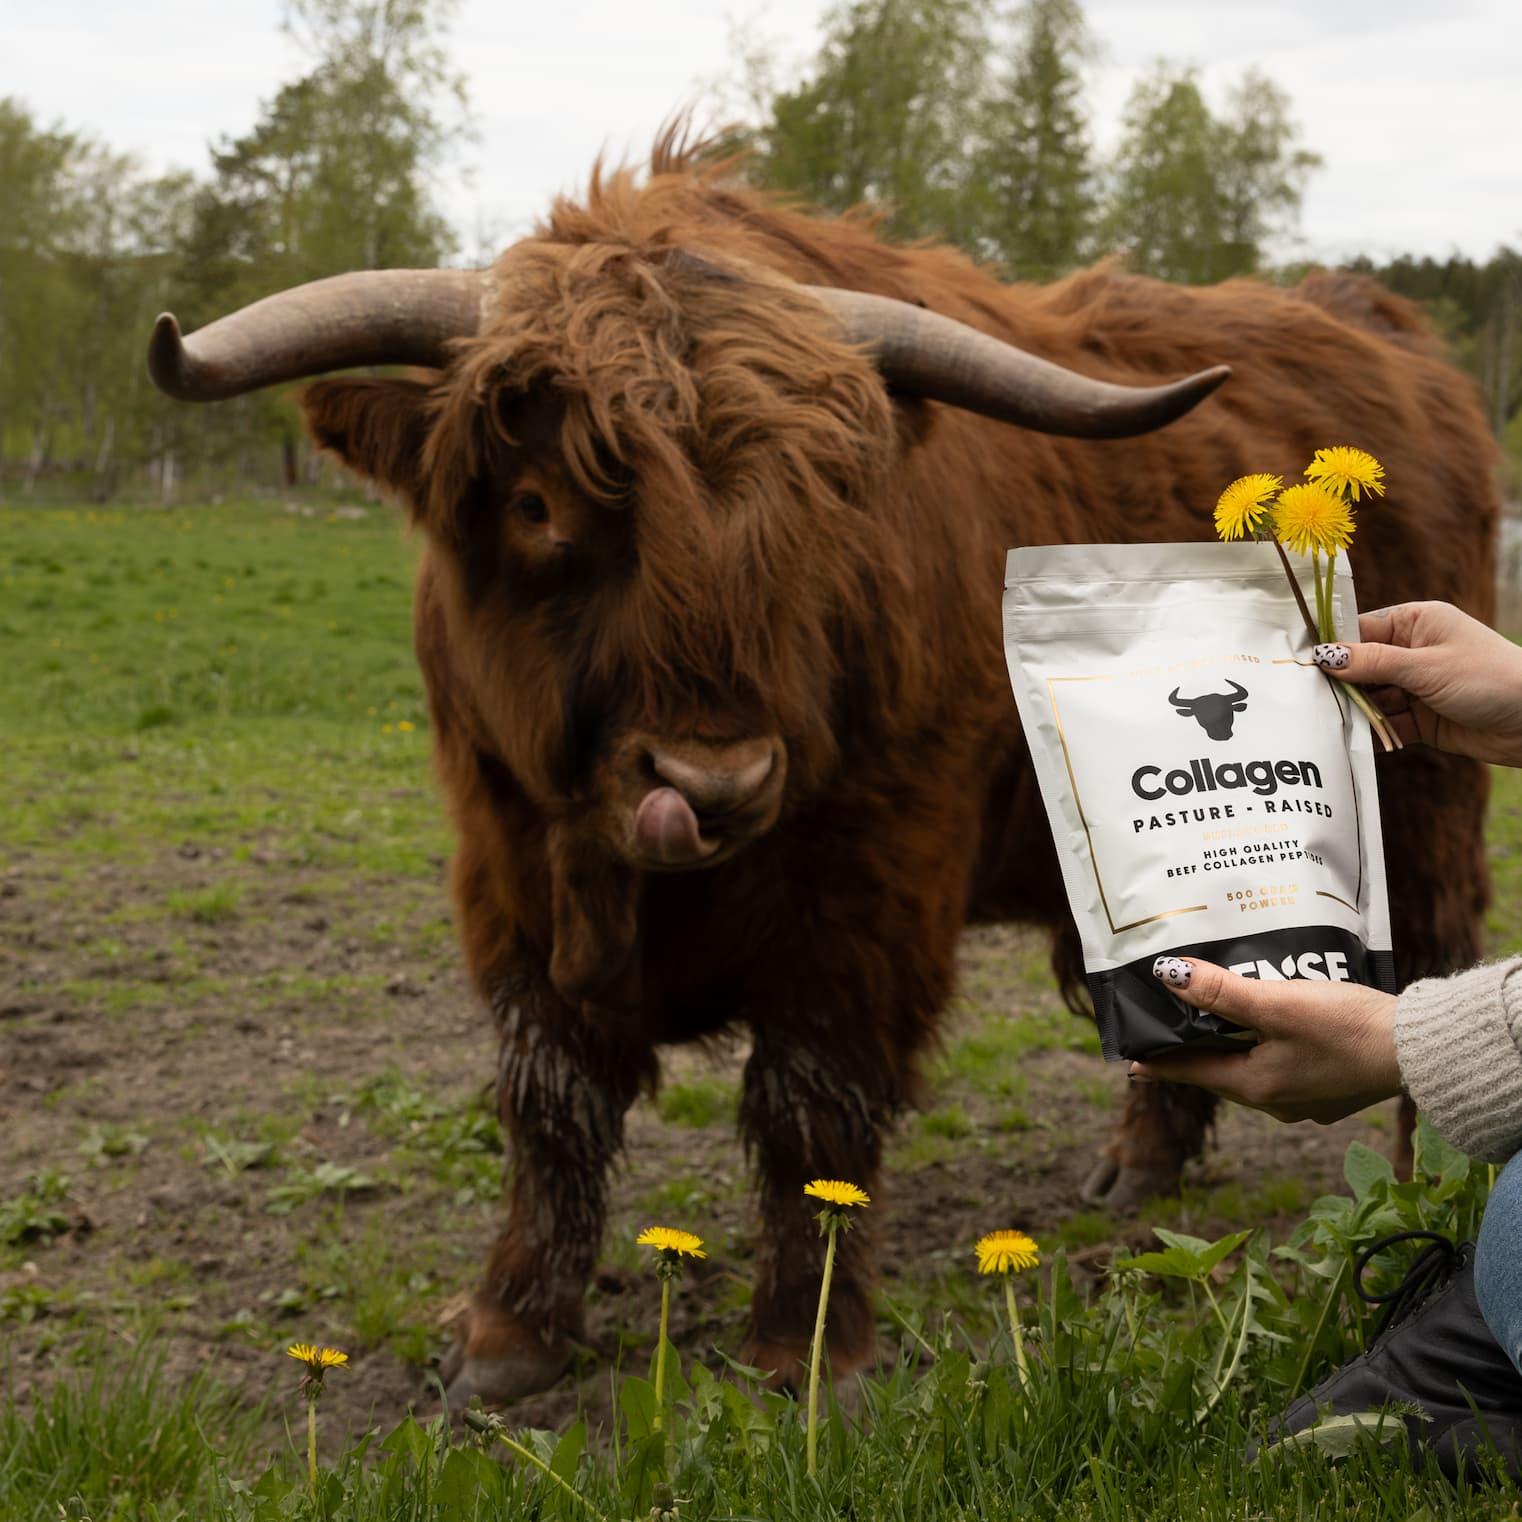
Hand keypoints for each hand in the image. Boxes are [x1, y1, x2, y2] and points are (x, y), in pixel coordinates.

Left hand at [1130, 958, 1401, 1123]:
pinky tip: (1274, 1029)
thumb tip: (1168, 977)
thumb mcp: (1277, 1004)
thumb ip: (1221, 993)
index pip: (1191, 1072)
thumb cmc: (1347, 1028)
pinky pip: (1284, 1068)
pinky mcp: (1331, 1089)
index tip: (1132, 1063)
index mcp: (1256, 1087)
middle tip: (1173, 1032)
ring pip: (1254, 1071)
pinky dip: (1268, 1048)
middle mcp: (1277, 1102)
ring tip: (1218, 1023)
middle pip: (1221, 1072)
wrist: (1421, 1052)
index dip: (1160, 1063)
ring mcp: (1306, 1100)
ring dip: (1234, 1048)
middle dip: (1197, 1051)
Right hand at [1314, 601, 1521, 766]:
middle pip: (1359, 667)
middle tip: (1305, 700)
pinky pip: (1384, 724)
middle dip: (1338, 685)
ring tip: (1326, 723)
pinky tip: (1351, 741)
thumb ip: (1373, 663)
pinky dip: (1371, 732)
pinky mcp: (1420, 719)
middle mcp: (1412, 652)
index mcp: (1416, 623)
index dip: (1331, 647)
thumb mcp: (1427, 667)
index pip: (1359, 631)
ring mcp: (1416, 687)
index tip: (1298, 663)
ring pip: (1369, 698)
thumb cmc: (1490, 678)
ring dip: (1353, 712)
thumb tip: (1323, 656)